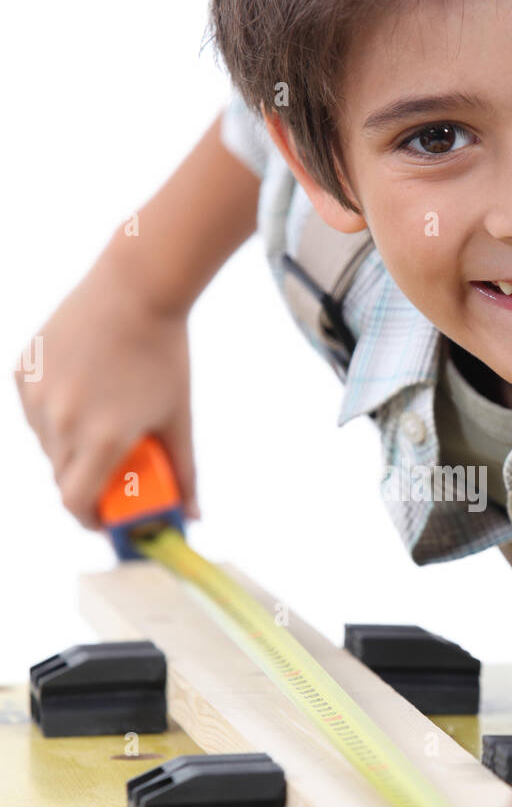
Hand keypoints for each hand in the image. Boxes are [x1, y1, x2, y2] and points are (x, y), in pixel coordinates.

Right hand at [14, 252, 196, 530]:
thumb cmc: (164, 355)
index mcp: (102, 439)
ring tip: (99, 420)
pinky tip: (81, 392)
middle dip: (84, 482)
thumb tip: (193, 515)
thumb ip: (183, 472)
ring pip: (45, 444)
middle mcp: (62, 421)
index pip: (77, 502)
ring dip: (67, 447)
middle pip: (63, 476)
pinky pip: (32, 410)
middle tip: (109, 470)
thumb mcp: (178, 418)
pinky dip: (51, 414)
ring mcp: (38, 395)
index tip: (103, 518)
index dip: (89, 518)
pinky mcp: (23, 370)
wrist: (136, 288)